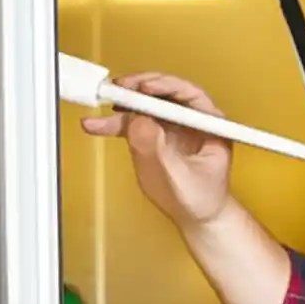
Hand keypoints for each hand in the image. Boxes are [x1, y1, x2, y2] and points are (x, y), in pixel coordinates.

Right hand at [81, 73, 232, 226]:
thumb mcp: (178, 179)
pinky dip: (116, 122)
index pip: (188, 94)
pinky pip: (135, 122)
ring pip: (147, 104)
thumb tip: (137, 121)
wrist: (196, 217)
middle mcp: (191, 117)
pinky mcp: (154, 134)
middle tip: (118, 89)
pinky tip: (94, 124)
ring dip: (125, 102)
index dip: (165, 86)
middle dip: (140, 89)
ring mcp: (172, 125)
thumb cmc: (198, 200)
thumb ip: (157, 152)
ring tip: (101, 102)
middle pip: (165, 93)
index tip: (143, 88)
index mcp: (210, 122)